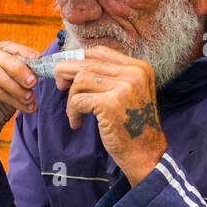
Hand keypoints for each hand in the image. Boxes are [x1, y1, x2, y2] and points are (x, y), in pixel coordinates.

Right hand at [0, 38, 41, 206]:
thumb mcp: (13, 84)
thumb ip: (23, 73)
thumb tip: (42, 66)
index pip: (7, 45)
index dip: (24, 51)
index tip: (39, 60)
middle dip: (19, 69)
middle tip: (33, 82)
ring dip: (15, 85)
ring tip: (29, 97)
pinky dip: (10, 97)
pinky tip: (23, 106)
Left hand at [53, 46, 167, 187]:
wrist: (147, 155)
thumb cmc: (133, 126)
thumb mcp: (130, 93)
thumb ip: (111, 76)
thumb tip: (75, 64)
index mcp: (139, 67)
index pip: (100, 52)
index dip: (79, 59)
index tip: (69, 72)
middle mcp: (134, 73)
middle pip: (87, 62)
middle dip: (67, 72)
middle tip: (60, 85)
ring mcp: (123, 87)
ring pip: (80, 78)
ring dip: (71, 96)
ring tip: (74, 113)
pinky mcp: (110, 104)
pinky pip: (77, 100)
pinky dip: (71, 111)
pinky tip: (77, 123)